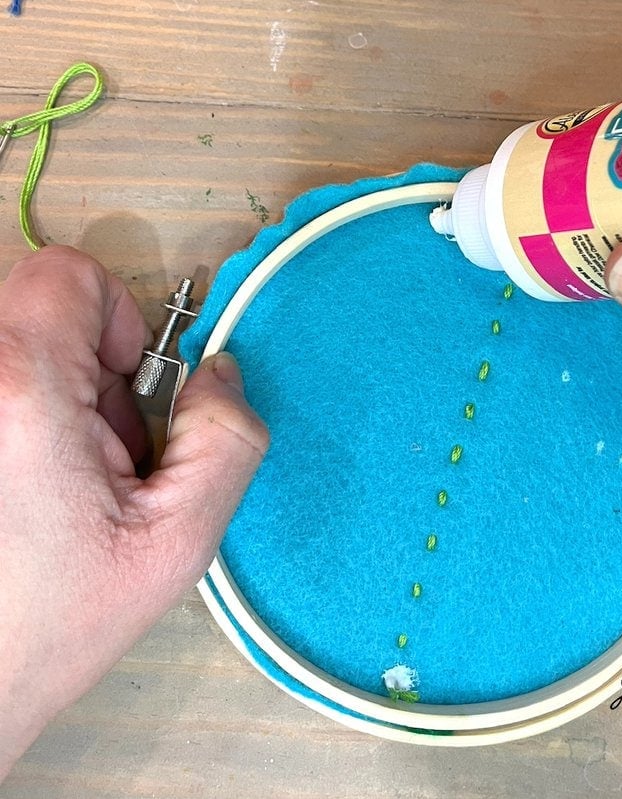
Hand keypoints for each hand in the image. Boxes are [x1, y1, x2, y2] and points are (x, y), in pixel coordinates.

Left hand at [0, 246, 268, 779]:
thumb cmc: (57, 616)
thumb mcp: (181, 538)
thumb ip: (225, 438)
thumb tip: (220, 374)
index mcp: (22, 392)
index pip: (67, 274)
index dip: (119, 319)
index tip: (128, 386)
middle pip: (40, 305)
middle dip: (91, 362)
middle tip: (103, 446)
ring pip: (18, 341)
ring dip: (59, 388)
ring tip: (69, 468)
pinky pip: (5, 376)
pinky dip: (33, 409)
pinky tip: (38, 474)